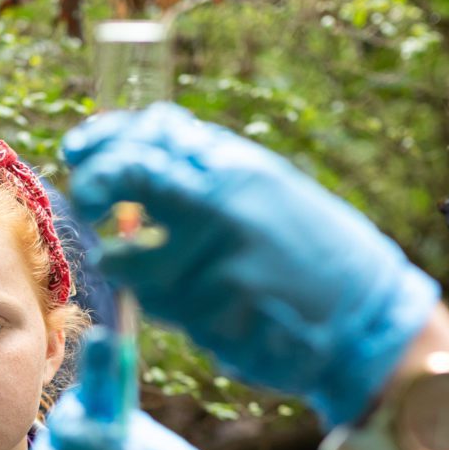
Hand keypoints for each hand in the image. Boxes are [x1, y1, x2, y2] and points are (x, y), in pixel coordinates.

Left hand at [62, 104, 440, 425]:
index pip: (154, 131)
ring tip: (141, 267)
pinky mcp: (212, 308)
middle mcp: (224, 200)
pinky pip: (156, 304)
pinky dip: (160, 303)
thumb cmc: (317, 255)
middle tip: (86, 198)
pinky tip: (193, 302)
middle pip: (127, 172)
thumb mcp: (271, 190)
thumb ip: (211, 173)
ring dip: (123, 264)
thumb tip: (143, 148)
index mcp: (238, 167)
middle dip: (93, 184)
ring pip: (127, 255)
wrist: (368, 318)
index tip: (80, 150)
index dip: (105, 138)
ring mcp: (215, 254)